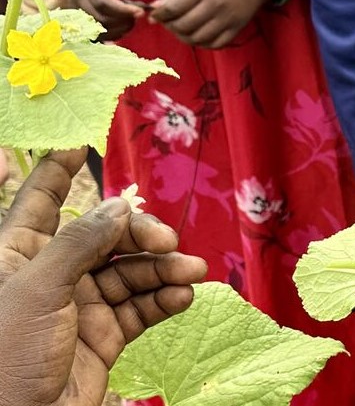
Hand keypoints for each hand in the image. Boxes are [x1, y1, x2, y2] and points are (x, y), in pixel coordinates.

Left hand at [0, 148, 207, 405]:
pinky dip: (164, 299)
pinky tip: (183, 296)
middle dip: (139, 232)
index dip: (60, 168)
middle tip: (167, 240)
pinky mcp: (104, 335)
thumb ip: (79, 244)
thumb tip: (118, 206)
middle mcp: (54, 273)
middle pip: (105, 234)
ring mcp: (81, 304)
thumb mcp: (36, 291)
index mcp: (21, 253)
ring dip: (164, 267)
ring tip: (191, 272)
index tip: (81, 141)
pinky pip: (141, 306)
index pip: (43, 198)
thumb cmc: (3, 358)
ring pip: (130, 269)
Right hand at [60, 0, 156, 39]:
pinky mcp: (77, 14)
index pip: (101, 2)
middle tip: (139, 13)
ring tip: (132, 17)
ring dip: (118, 28)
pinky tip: (122, 24)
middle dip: (122, 20)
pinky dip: (110, 32)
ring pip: (95, 29)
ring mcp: (74, 6)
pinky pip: (92, 31)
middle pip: (98, 18)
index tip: (142, 12)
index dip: (122, 10)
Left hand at [149, 0, 280, 48]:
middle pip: (184, 26)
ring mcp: (227, 20)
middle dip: (170, 26)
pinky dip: (202, 44)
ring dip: (183, 37)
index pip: (174, 8)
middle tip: (168, 22)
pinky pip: (215, 45)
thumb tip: (156, 6)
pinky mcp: (236, 29)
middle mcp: (215, 5)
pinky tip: (197, 34)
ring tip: (180, 29)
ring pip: (197, 39)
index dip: (159, 14)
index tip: (155, 15)